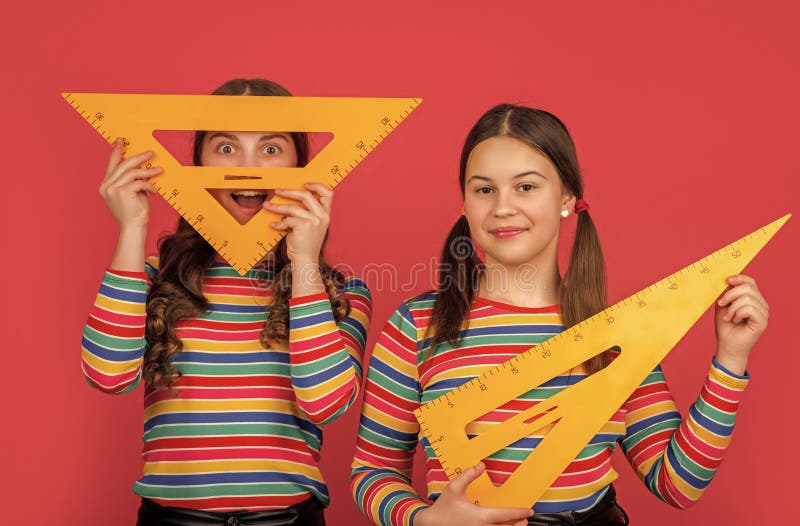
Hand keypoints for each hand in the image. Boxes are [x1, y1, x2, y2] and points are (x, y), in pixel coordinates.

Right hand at [99, 138, 160, 228]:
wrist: (133, 228)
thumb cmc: (134, 212)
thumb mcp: (132, 193)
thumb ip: (133, 180)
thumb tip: (143, 167)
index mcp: (105, 185)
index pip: (111, 165)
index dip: (116, 151)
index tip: (120, 141)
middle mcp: (106, 186)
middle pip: (123, 165)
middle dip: (138, 158)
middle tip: (150, 153)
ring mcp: (112, 189)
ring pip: (132, 173)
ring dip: (148, 171)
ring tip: (159, 170)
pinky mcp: (121, 192)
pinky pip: (139, 182)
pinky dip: (149, 185)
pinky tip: (155, 190)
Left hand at [265, 183, 332, 263]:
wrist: (305, 260)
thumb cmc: (304, 243)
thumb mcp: (309, 226)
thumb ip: (305, 212)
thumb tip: (289, 199)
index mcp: (325, 215)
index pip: (328, 194)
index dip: (317, 185)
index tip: (305, 184)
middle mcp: (323, 216)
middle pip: (306, 195)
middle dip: (289, 192)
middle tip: (278, 191)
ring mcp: (315, 221)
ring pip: (293, 208)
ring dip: (277, 207)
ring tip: (267, 206)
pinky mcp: (305, 226)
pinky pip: (288, 220)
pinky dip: (279, 223)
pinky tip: (274, 226)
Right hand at [414, 463, 531, 525]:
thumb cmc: (442, 508)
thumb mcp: (454, 488)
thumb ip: (468, 475)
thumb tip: (481, 465)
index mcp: (480, 517)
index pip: (506, 515)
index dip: (520, 512)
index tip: (529, 510)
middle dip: (519, 525)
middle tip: (525, 519)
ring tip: (517, 525)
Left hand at [714, 274, 768, 374]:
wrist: (727, 345)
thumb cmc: (725, 326)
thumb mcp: (722, 305)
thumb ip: (726, 292)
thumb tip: (727, 280)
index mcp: (753, 298)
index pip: (750, 282)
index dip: (739, 278)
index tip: (727, 281)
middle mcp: (761, 304)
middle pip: (748, 288)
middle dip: (730, 294)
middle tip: (721, 304)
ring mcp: (764, 313)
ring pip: (747, 298)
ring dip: (732, 308)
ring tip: (728, 317)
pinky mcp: (763, 322)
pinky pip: (750, 309)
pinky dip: (737, 313)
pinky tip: (734, 320)